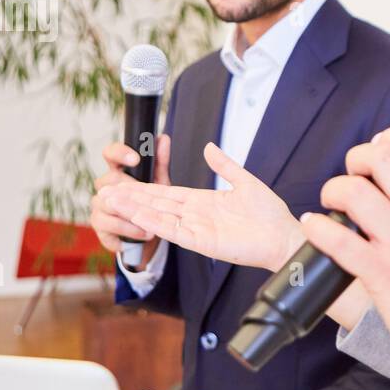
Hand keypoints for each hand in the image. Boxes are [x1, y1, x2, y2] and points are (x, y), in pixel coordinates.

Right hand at [90, 135, 171, 266]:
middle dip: (125, 188)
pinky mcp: (100, 227)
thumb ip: (160, 162)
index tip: (135, 159)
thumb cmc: (152, 204)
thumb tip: (163, 137)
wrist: (148, 234)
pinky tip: (142, 235)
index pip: (110, 154)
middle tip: (143, 196)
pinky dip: (126, 231)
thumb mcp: (159, 184)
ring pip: (104, 204)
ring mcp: (99, 206)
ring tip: (149, 223)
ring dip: (128, 214)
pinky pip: (106, 227)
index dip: (119, 153)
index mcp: (118, 171)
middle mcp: (105, 187)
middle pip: (105, 180)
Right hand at [100, 142, 303, 270]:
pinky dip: (156, 224)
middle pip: (157, 205)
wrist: (284, 236)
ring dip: (136, 210)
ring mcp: (197, 230)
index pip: (168, 193)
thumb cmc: (270, 214)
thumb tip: (209, 147)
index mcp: (204, 202)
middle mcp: (196, 216)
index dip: (146, 188)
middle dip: (132, 198)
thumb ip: (225, 166)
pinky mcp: (203, 242)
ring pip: (160, 217)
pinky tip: (139, 216)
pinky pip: (174, 231)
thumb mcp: (245, 181)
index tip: (124, 181)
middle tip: (106, 191)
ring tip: (112, 202)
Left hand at [298, 126, 389, 389]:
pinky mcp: (385, 276)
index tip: (379, 146)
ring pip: (355, 193)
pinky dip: (318, 228)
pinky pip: (340, 240)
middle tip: (351, 178)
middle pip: (383, 159)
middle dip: (357, 160)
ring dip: (333, 191)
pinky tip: (314, 227)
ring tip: (332, 205)